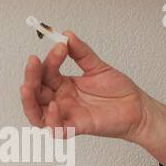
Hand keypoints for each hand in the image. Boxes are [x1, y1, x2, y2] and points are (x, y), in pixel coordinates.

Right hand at [19, 32, 154, 142]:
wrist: (138, 107)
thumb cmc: (119, 91)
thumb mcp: (98, 67)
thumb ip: (82, 52)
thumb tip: (67, 35)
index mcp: (63, 85)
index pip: (46, 73)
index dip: (49, 60)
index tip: (59, 46)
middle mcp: (61, 100)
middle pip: (35, 92)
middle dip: (30, 77)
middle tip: (33, 62)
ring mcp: (67, 114)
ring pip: (37, 114)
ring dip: (29, 101)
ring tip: (27, 86)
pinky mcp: (77, 127)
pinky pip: (57, 129)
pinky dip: (52, 119)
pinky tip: (54, 105)